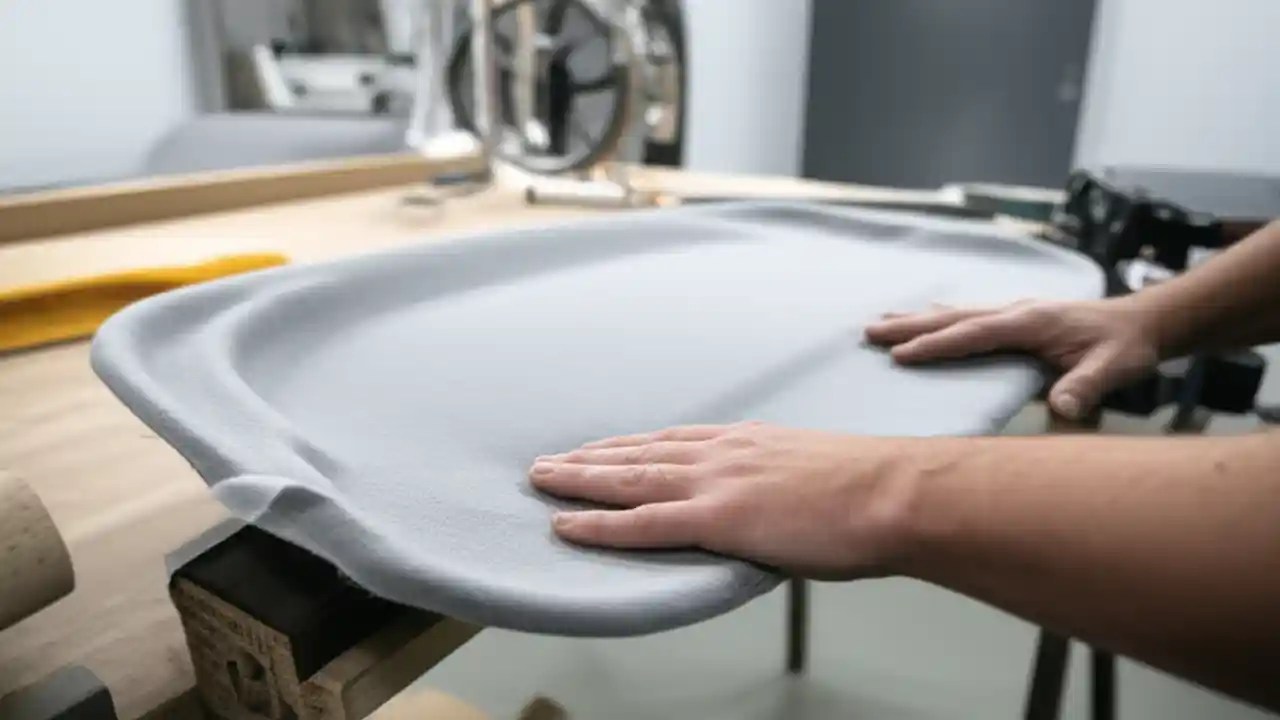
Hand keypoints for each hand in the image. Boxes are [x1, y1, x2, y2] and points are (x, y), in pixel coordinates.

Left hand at [529, 422, 923, 578]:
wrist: (896, 491)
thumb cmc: (873, 488)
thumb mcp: (820, 470)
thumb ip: (786, 482)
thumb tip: (783, 499)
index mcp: (746, 441)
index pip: (672, 440)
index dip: (628, 446)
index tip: (598, 448)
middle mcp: (722, 453)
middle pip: (638, 453)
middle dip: (588, 458)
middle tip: (547, 462)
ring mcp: (716, 483)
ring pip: (629, 480)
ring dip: (579, 482)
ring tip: (541, 482)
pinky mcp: (719, 518)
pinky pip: (643, 524)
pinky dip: (599, 526)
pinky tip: (566, 527)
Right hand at [864, 299, 1160, 418]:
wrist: (1143, 323)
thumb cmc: (1126, 348)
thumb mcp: (1115, 369)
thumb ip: (1086, 387)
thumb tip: (1062, 407)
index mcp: (1031, 321)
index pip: (975, 333)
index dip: (938, 344)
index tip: (902, 355)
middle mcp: (1016, 310)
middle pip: (953, 317)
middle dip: (910, 326)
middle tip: (870, 332)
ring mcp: (1013, 311)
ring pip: (955, 313)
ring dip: (916, 319)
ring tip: (880, 323)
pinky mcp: (1014, 318)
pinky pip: (966, 316)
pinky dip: (938, 318)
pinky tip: (923, 317)